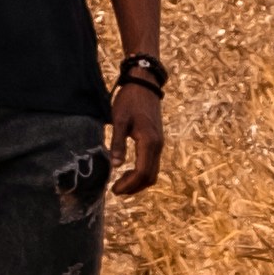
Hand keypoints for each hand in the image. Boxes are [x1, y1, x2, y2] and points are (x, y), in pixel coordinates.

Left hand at [108, 87, 163, 201]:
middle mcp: (158, 146)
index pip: (142, 173)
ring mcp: (159, 144)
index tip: (114, 190)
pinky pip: (153, 164)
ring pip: (153, 172)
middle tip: (116, 190)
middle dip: (134, 187)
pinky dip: (142, 173)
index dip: (128, 185)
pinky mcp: (157, 141)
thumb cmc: (130, 100)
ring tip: (121, 183)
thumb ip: (117, 143)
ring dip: (138, 181)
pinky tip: (129, 171)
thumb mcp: (119, 120)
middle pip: (149, 177)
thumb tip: (115, 166)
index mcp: (149, 142)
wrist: (145, 84)